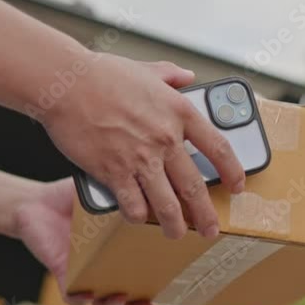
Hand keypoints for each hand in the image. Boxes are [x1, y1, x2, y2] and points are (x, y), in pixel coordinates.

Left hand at [13, 178, 154, 304]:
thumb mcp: (104, 195)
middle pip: (129, 295)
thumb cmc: (73, 199)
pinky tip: (87, 295)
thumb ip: (125, 196)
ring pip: (102, 301)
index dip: (159, 281)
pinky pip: (71, 295)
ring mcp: (84, 273)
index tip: (173, 280)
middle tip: (149, 303)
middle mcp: (104, 267)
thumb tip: (153, 189)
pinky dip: (79, 299)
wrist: (35, 203)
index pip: (144, 271)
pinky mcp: (63, 273)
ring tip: (120, 298)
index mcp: (119, 251)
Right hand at [41, 55, 245, 239]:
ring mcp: (141, 158)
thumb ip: (170, 76)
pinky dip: (138, 216)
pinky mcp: (114, 172)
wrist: (66, 83)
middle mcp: (166, 139)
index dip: (233, 171)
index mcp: (180, 113)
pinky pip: (133, 205)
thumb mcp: (147, 70)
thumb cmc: (103, 74)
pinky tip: (138, 218)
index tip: (237, 185)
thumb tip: (187, 77)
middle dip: (206, 214)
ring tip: (178, 234)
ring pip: (168, 204)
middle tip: (211, 228)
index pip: (220, 148)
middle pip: (195, 186)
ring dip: (175, 225)